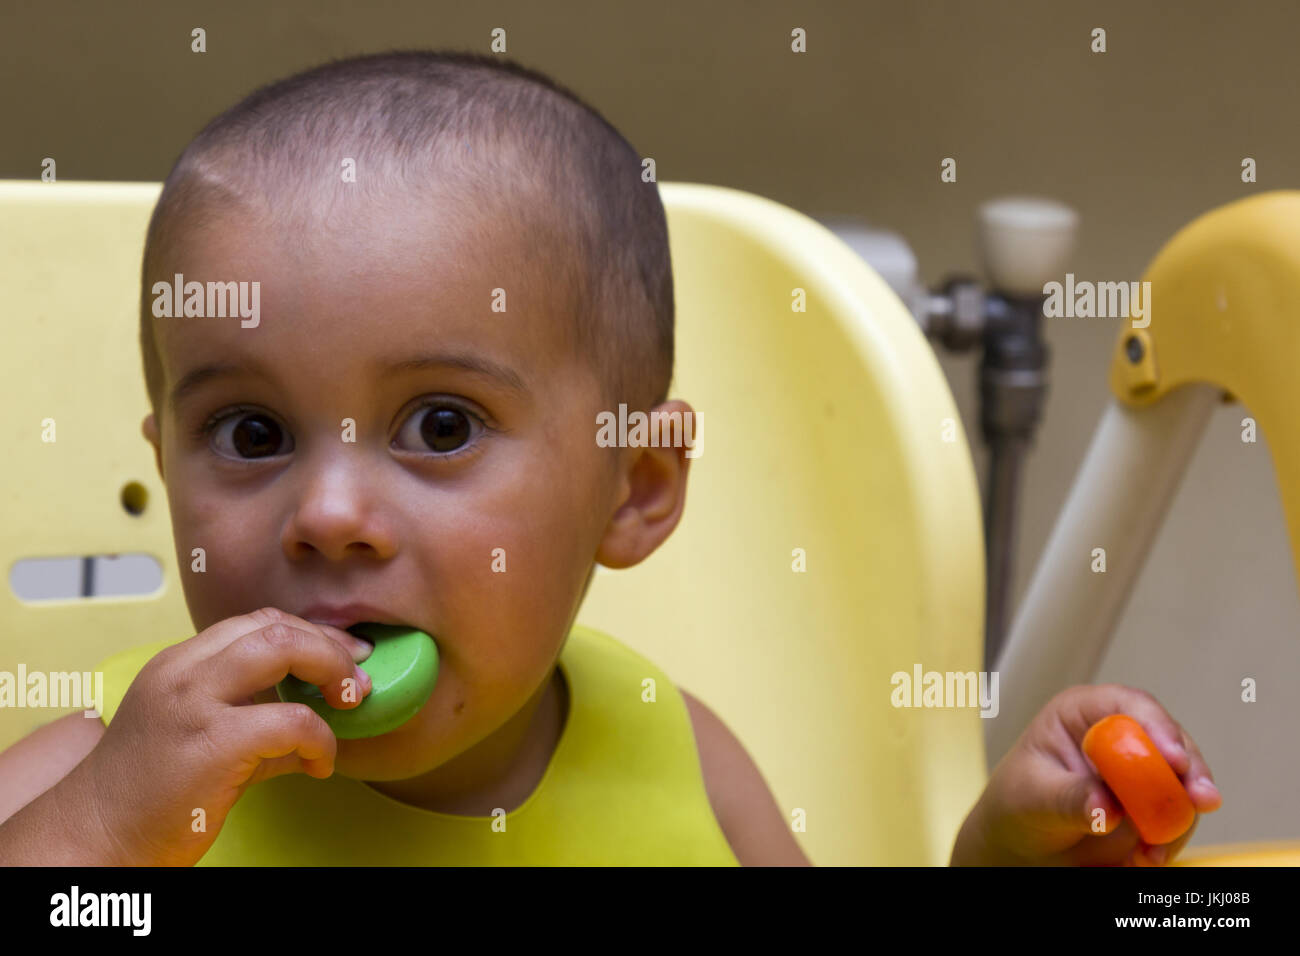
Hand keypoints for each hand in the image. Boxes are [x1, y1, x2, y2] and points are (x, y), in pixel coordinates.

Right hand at [75, 607, 372, 865]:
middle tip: (357, 678)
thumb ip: (260, 725)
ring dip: (332, 672)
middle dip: (330, 645)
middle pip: (275, 625)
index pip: (257, 623)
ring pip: (284, 648)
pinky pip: (292, 721)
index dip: (311, 635)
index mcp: (180, 665)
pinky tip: (321, 764)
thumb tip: (320, 723)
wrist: (94, 839)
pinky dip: (322, 739)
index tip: (345, 656)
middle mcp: (184, 672)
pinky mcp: (211, 743)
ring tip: (349, 706)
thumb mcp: (205, 742)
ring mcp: (194, 703)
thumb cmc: (150, 797)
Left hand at [952, 684, 1221, 865]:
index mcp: (1083, 713)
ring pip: (1181, 783)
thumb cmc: (1017, 804)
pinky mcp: (1151, 806)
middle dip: (1190, 772)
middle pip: (1169, 741)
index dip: (1157, 726)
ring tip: (1152, 852)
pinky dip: (1170, 840)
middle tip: (1201, 801)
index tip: (1174, 759)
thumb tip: (1109, 808)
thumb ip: (1070, 798)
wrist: (1022, 845)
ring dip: (1178, 817)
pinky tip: (1146, 859)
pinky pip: (1176, 819)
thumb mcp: (1033, 797)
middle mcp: (1118, 736)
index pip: (1128, 706)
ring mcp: (1140, 771)